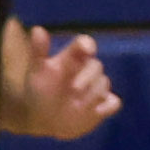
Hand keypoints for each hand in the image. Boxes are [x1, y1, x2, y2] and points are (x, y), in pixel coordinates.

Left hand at [15, 25, 120, 140]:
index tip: (86, 49)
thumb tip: (37, 29)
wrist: (41, 120)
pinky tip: (93, 112)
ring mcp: (96, 89)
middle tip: (73, 89)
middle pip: (96, 66)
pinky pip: (113, 103)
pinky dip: (105, 107)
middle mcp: (87, 71)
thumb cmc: (40, 91)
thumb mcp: (36, 72)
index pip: (84, 45)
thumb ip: (38, 52)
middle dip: (86, 77)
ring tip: (73, 105)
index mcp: (73, 58)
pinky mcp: (103, 106)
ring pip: (104, 85)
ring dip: (90, 95)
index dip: (86, 46)